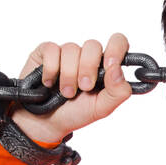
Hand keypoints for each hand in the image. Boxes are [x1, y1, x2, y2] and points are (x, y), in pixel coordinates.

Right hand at [8, 34, 133, 144]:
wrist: (48, 121)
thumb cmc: (77, 112)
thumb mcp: (102, 108)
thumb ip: (118, 92)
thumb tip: (118, 70)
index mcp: (105, 66)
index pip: (118, 42)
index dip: (116, 49)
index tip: (110, 66)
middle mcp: (87, 56)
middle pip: (93, 46)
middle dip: (88, 69)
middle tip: (84, 87)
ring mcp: (67, 53)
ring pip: (72, 49)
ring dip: (68, 75)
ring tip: (66, 93)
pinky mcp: (47, 52)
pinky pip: (52, 50)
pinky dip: (51, 69)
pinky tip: (49, 82)